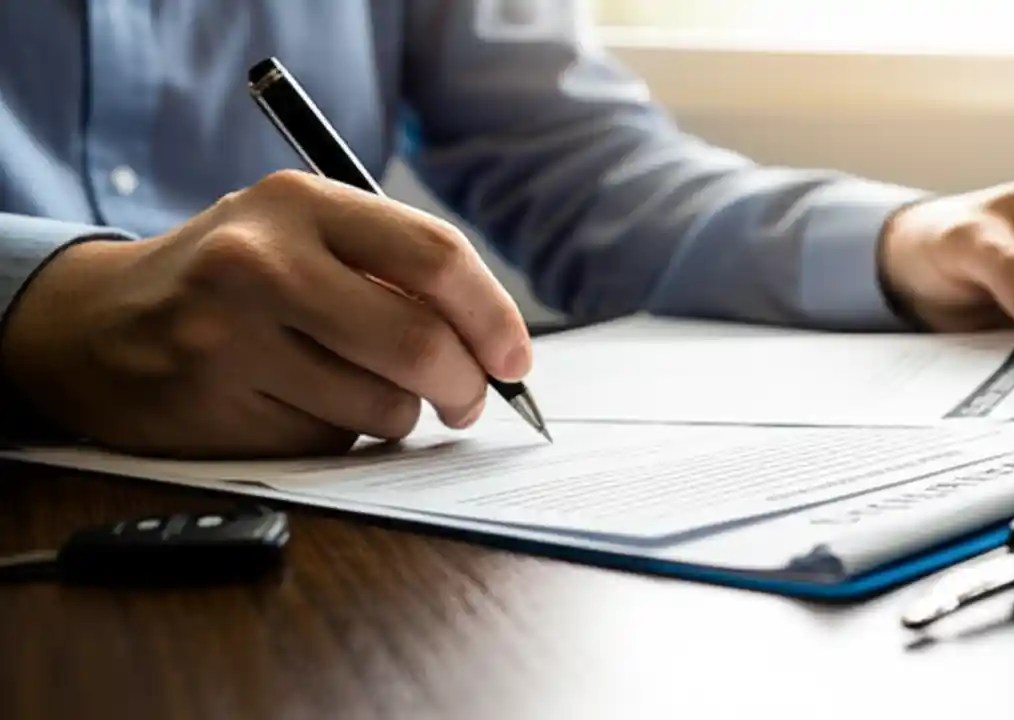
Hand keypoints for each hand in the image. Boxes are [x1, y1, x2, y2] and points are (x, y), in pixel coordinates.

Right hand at [0, 170, 530, 457]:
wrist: (97, 324)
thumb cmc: (231, 278)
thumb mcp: (299, 234)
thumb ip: (389, 270)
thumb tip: (492, 344)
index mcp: (300, 203)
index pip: (435, 256)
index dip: (494, 315)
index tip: (515, 358)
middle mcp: (262, 263)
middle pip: (419, 344)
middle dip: (464, 386)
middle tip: (467, 400)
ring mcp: (232, 340)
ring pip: (381, 407)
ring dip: (399, 415)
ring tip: (362, 389)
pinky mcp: (216, 409)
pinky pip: (330, 443)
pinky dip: (341, 436)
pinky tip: (300, 404)